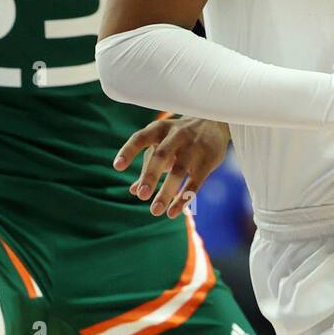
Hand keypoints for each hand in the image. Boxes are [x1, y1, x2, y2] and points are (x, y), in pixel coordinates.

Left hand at [114, 116, 230, 217]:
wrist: (215, 122)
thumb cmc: (180, 136)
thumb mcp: (162, 142)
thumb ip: (148, 164)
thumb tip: (132, 191)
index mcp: (160, 129)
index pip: (140, 138)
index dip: (129, 151)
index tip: (117, 167)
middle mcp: (176, 136)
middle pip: (161, 155)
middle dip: (151, 175)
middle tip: (141, 195)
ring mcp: (193, 148)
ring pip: (178, 172)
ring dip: (166, 192)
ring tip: (155, 211)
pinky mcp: (207, 162)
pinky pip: (194, 183)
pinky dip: (183, 199)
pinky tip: (172, 212)